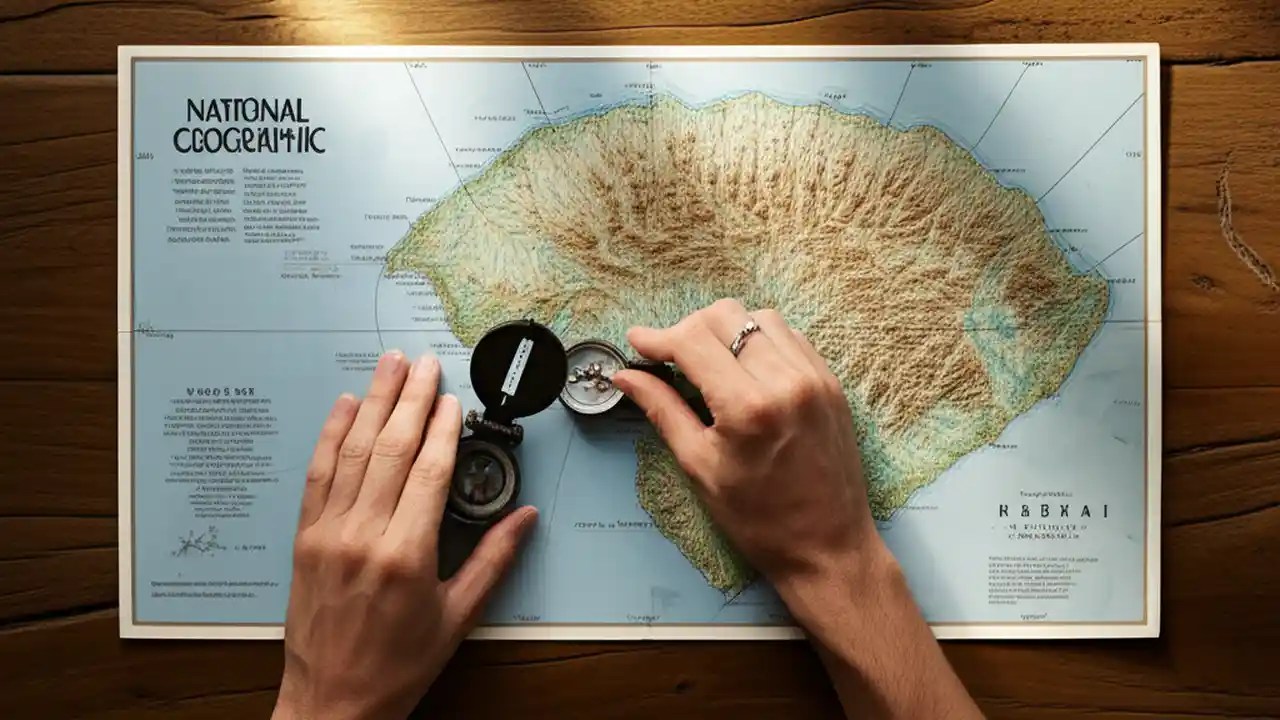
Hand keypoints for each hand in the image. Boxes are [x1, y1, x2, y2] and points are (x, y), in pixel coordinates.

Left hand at [272, 350, 537, 719]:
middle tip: (424, 363)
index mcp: (406, 555)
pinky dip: (331, 436)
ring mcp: (328, 533)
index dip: (442, 428)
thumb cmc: (395, 668)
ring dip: (372, 403)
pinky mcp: (304, 539)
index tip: (452, 398)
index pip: (428, 471)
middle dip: (410, 399)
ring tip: (388, 367)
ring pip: (353, 453)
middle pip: (391, 449)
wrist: (331, 705)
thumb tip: (525, 518)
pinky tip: (343, 408)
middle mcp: (362, 536)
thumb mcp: (457, 619)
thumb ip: (493, 561)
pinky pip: (318, 475)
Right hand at [613, 300, 982, 718]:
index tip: (637, 343)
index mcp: (748, 407)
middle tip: (672, 357)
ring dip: (727, 329)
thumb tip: (626, 376)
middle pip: (726, 315)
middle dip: (690, 328)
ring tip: (710, 362)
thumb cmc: (758, 519)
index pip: (693, 341)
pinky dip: (761, 340)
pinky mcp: (831, 383)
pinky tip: (745, 368)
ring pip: (760, 317)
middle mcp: (786, 381)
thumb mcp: (700, 466)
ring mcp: (815, 377)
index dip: (657, 337)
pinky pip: (791, 336)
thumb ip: (662, 410)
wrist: (828, 547)